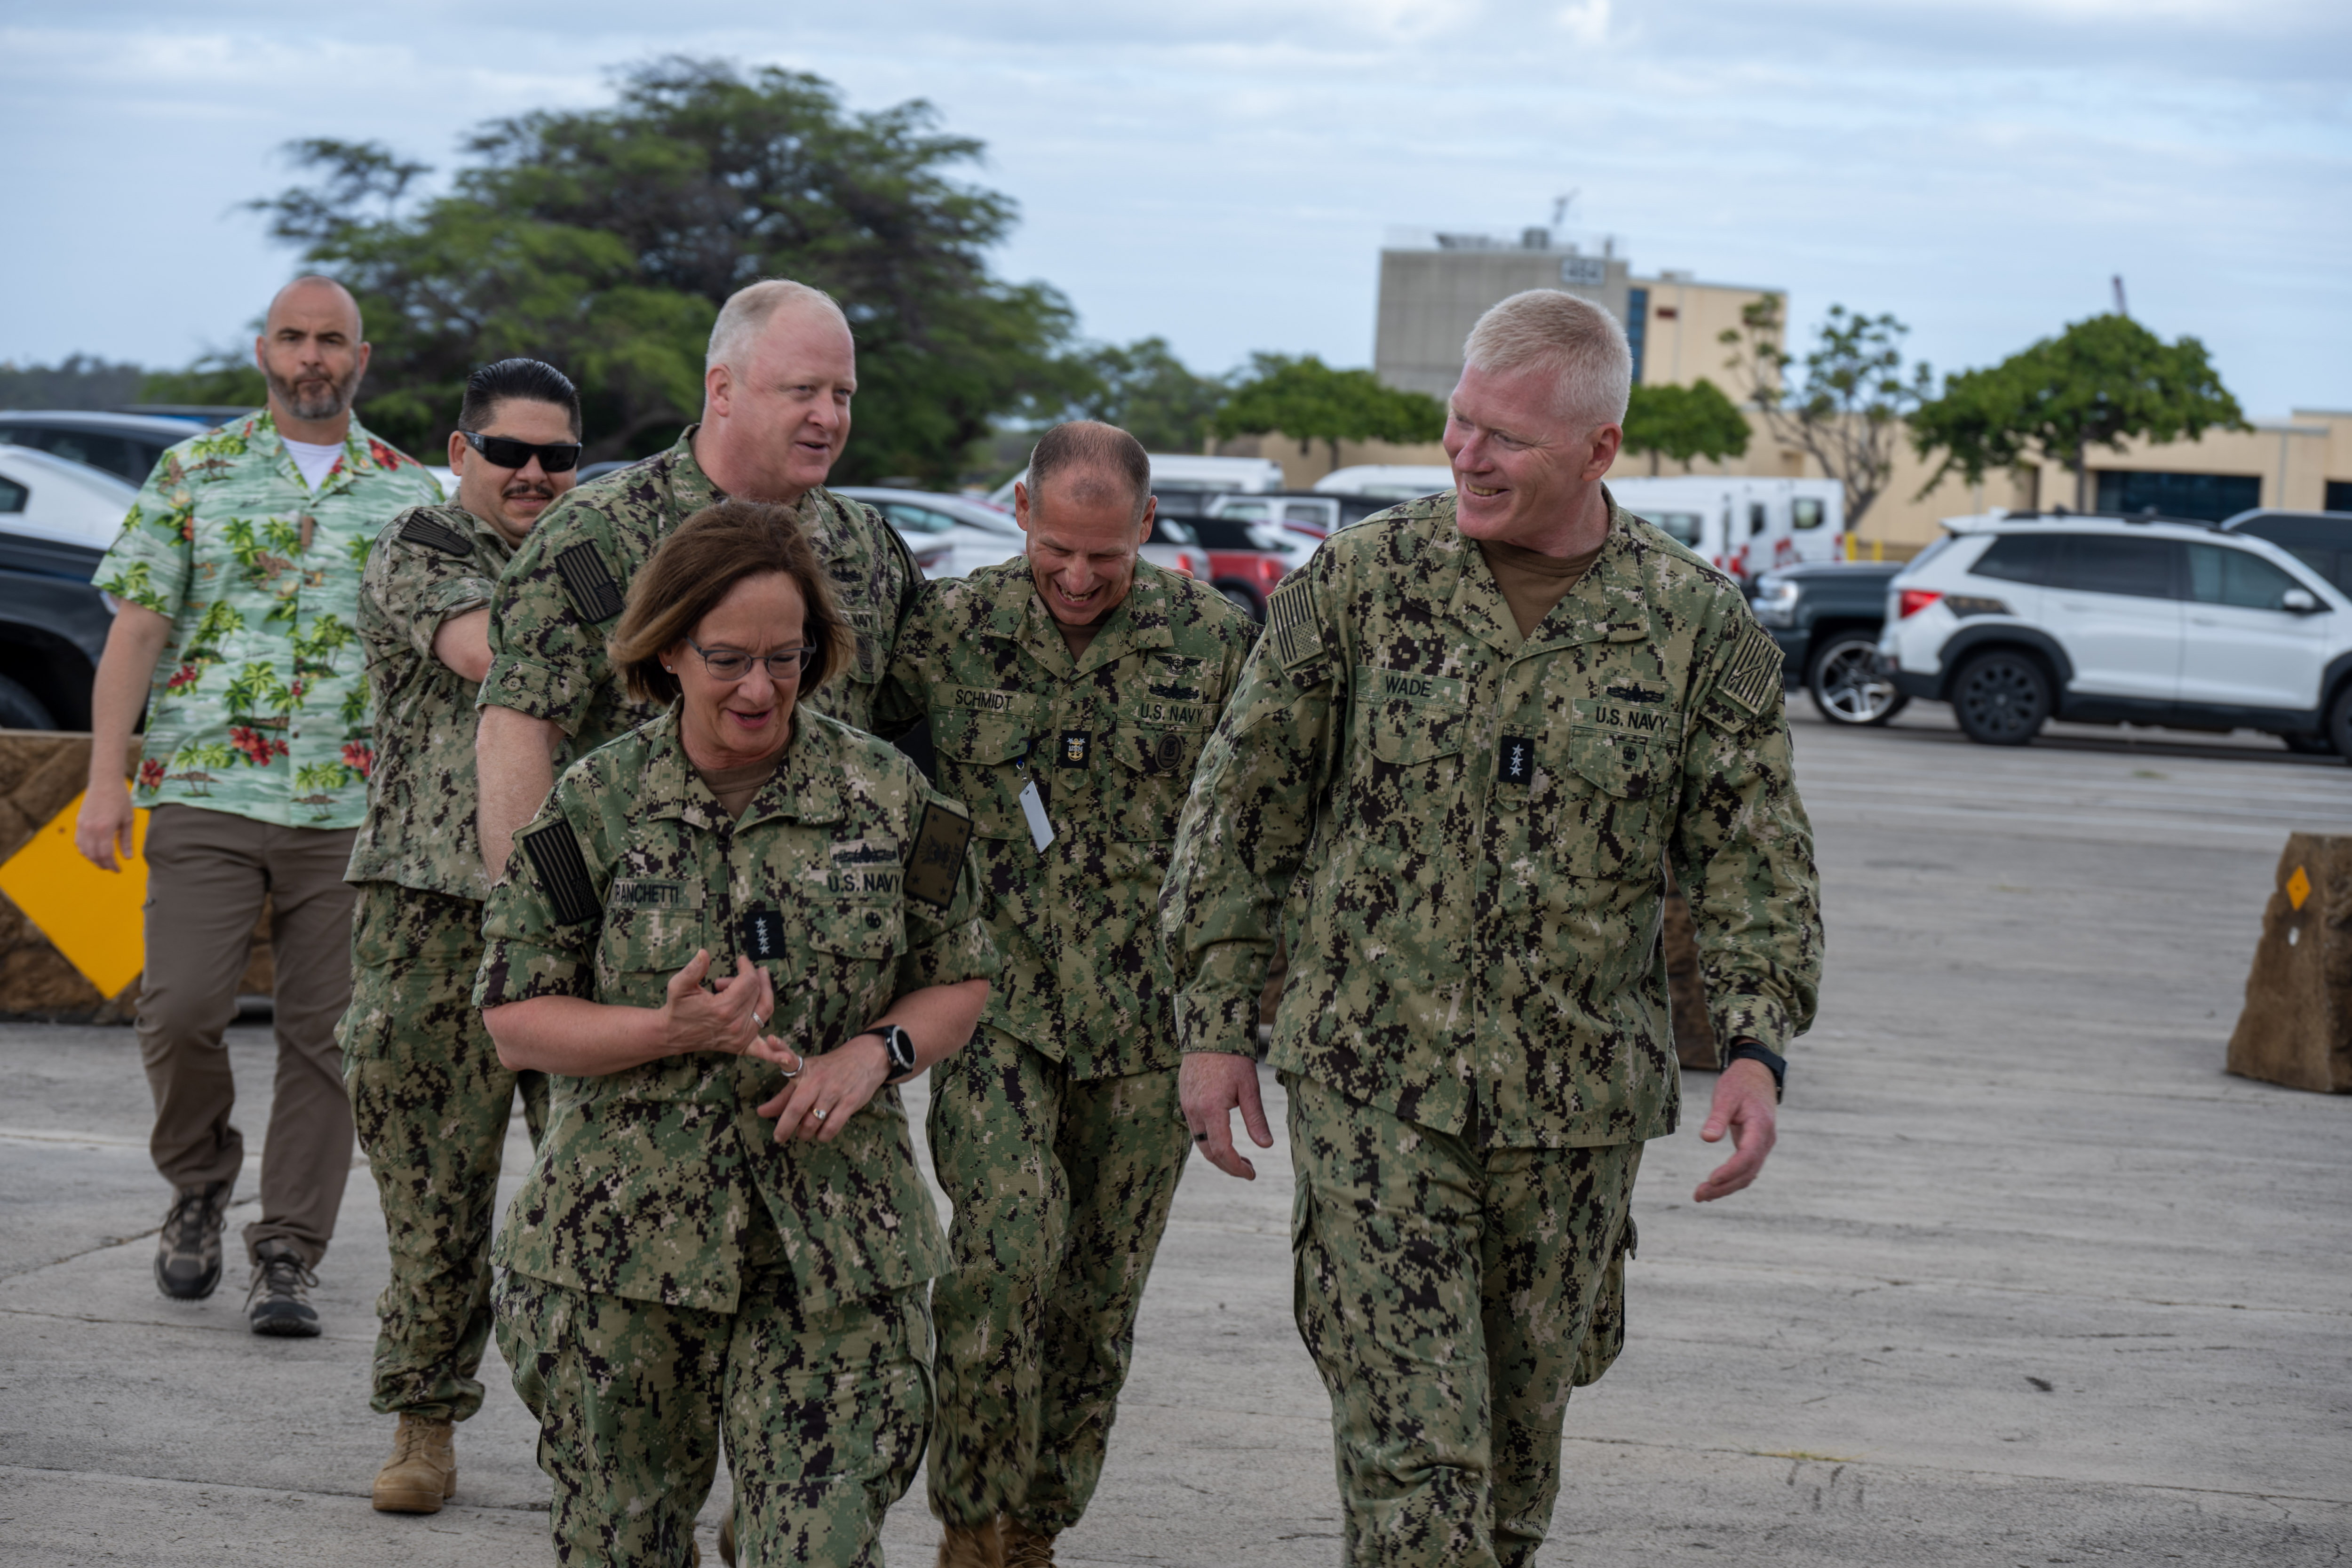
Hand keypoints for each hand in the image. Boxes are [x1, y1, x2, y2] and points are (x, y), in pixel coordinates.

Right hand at [75, 780, 136, 871]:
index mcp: (105, 828)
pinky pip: (79, 842)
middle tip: (113, 868)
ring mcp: (82, 825)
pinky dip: (86, 850)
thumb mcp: (128, 820)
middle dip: (103, 865)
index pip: (106, 854)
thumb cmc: (120, 799)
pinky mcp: (78, 822)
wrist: (104, 782)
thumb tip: (127, 858)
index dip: (112, 865)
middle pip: (93, 855)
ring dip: (93, 859)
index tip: (119, 870)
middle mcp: (90, 828)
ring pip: (84, 850)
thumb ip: (126, 840)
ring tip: (105, 862)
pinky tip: (94, 852)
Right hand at [657, 951, 775, 1057]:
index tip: (742, 960)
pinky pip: (763, 1050)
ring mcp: (740, 1038)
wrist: (672, 1034)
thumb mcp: (679, 985)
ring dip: (762, 994)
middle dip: (751, 978)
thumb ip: (693, 969)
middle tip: (743, 971)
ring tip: (750, 982)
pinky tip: (788, 1059)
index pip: (749, 982)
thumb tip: (704, 953)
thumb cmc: (677, 1008)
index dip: (748, 967)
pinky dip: (777, 1054)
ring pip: (765, 1011)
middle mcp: (735, 1025)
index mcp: (723, 1009)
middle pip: (758, 993)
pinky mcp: (741, 1046)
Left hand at [757, 1033, 889, 1143]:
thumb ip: (783, 1097)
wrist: (866, 1058)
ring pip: (813, 1122)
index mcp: (804, 1069)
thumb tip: (761, 1113)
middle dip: (785, 1127)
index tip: (770, 1040)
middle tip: (780, 1137)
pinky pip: (831, 1127)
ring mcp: (835, 1091)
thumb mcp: (806, 1076)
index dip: (780, 1051)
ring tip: (805, 1132)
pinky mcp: (850, 1102)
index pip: (790, 1061)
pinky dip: (823, 1135)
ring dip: (806, 1133)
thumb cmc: (830, 1070)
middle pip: (797, 1107)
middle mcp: (818, 1079)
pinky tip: (821, 1132)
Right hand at [1180, 1052, 1272, 1180]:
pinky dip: (1210, 1140)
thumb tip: (1266, 1146)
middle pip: (1208, 1151)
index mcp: (1211, 1109)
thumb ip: (1256, 1118)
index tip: (1252, 1174)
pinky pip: (1195, 1128)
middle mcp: (1194, 1110)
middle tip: (1248, 1170)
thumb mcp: (1249, 1087)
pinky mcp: (1185, 1100)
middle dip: (1228, 1165)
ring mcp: (1186, 1106)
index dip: (1236, 1167)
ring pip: (1200, 1142)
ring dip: (1218, 1155)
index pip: (1222, 1150)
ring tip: (1239, 1157)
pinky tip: (1225, 1138)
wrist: (1209, 1033)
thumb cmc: (1233, 1057)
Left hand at [1694, 1057, 1778, 1201]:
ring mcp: (1763, 1145)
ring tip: (1701, 1196)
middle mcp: (1765, 1140)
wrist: (1757, 1076)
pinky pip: (1746, 1169)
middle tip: (1698, 1196)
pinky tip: (1714, 1187)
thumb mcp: (1726, 1095)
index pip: (1748, 1155)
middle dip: (1724, 1186)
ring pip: (1748, 1174)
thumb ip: (1718, 1117)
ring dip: (1726, 1187)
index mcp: (1760, 1126)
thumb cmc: (1740, 1083)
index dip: (1731, 1170)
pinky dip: (1732, 1181)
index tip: (1711, 1179)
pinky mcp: (1755, 1147)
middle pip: (1748, 1171)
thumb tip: (1707, 1138)